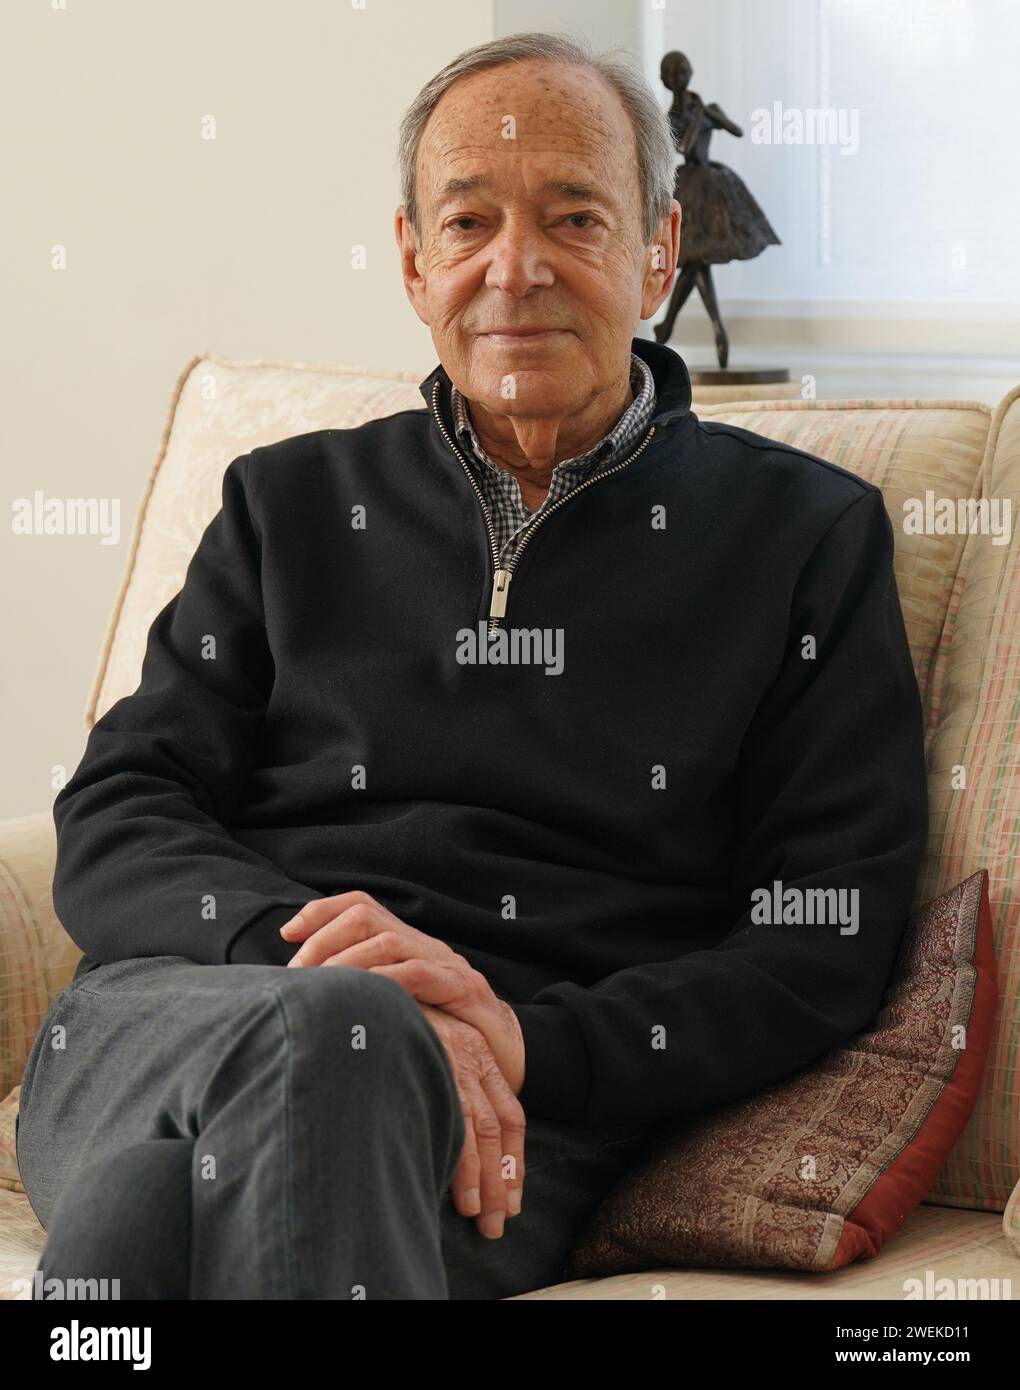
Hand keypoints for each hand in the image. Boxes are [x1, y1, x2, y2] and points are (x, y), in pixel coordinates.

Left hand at [280, 892, 525, 1094]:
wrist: (511, 1053)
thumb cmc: (447, 1034)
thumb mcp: (403, 1006)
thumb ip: (367, 993)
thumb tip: (306, 996)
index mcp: (408, 944)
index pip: (361, 905)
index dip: (320, 912)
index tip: (287, 933)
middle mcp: (425, 945)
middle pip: (366, 916)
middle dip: (323, 941)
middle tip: (297, 975)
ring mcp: (447, 964)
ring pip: (386, 942)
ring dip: (345, 963)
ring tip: (321, 990)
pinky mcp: (465, 990)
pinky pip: (417, 975)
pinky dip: (383, 982)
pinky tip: (362, 1000)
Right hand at [417, 1002, 525, 1238]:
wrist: (379, 975)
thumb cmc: (397, 1012)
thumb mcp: (431, 1039)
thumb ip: (443, 1077)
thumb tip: (446, 1130)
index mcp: (478, 1054)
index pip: (508, 1114)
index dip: (513, 1160)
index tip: (513, 1200)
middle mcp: (472, 1056)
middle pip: (498, 1127)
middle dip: (500, 1180)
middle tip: (496, 1225)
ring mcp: (451, 1057)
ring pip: (476, 1127)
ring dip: (479, 1176)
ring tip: (477, 1216)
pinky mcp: (428, 1058)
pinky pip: (446, 1111)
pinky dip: (452, 1150)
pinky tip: (445, 1182)